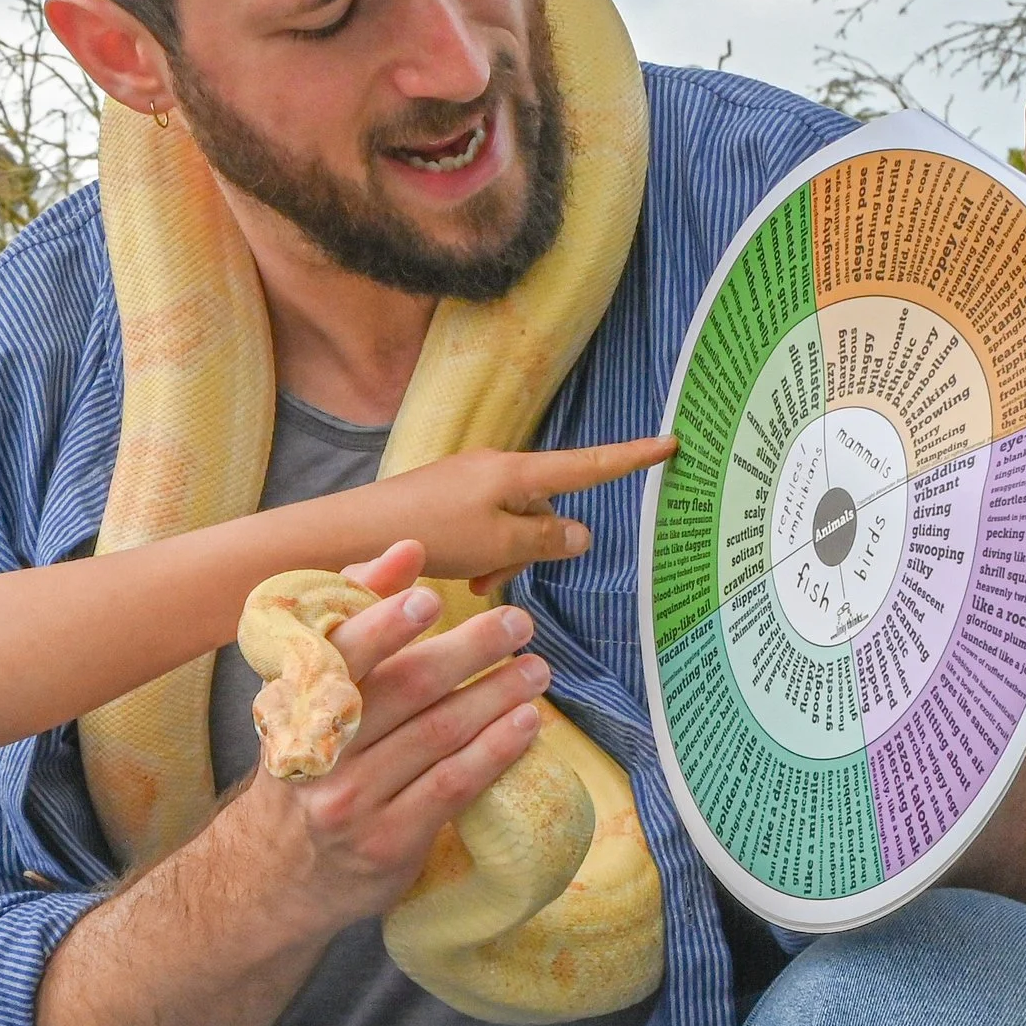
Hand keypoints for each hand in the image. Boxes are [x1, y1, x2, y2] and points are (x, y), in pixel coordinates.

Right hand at [235, 580, 547, 938]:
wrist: (276, 876)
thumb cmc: (309, 767)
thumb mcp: (310, 694)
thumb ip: (354, 616)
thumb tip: (407, 552)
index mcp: (296, 705)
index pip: (341, 655)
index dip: (385, 622)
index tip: (432, 597)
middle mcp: (322, 752)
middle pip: (406, 689)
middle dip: (469, 650)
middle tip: (518, 625)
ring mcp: (354, 802)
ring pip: (438, 735)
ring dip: (496, 695)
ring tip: (535, 671)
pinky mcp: (389, 843)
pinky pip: (453, 786)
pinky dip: (495, 751)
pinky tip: (526, 725)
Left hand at [367, 431, 674, 591]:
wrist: (353, 532)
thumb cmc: (429, 535)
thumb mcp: (498, 545)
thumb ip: (546, 540)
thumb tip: (582, 533)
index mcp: (515, 471)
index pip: (587, 465)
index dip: (630, 459)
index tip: (671, 443)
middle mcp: (495, 466)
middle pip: (545, 505)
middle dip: (535, 544)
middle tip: (498, 576)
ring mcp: (468, 480)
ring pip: (512, 522)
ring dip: (505, 556)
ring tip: (474, 581)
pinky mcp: (446, 497)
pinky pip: (483, 524)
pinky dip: (482, 552)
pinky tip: (459, 574)